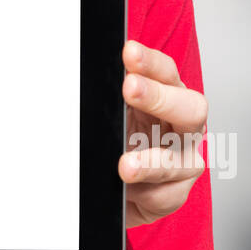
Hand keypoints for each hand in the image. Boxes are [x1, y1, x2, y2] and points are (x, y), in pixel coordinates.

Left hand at [44, 39, 208, 249]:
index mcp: (165, 96)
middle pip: (191, 108)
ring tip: (126, 165)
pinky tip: (128, 191)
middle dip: (159, 97)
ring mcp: (182, 162)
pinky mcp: (172, 195)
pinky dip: (146, 194)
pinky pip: (166, 196)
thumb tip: (59, 67)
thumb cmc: (108, 141)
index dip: (150, 62)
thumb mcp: (98, 113)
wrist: (108, 188)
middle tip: (129, 88)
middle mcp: (180, 126)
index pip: (165, 72)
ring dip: (152, 161)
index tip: (128, 53)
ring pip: (181, 161)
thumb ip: (94, 95)